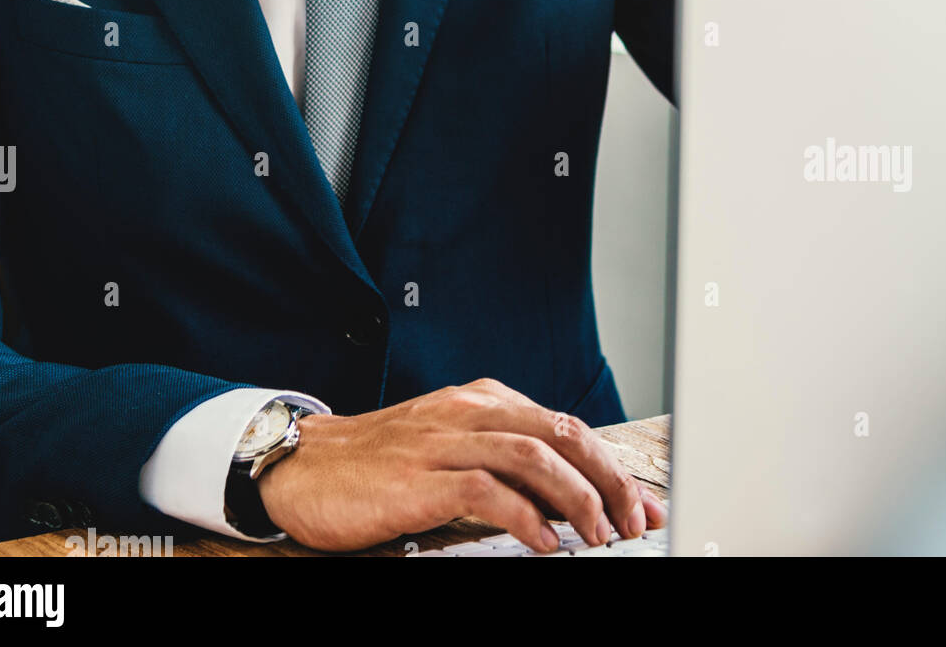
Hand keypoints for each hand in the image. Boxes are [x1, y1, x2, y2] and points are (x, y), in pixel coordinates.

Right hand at [256, 377, 667, 553]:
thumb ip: (500, 460)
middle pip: (560, 433)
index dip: (610, 465)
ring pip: (533, 456)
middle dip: (609, 479)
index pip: (564, 425)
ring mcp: (444, 440)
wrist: (303, 464)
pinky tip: (545, 545)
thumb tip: (563, 499)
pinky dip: (525, 518)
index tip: (642, 503)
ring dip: (578, 499)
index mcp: (482, 400)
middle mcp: (469, 410)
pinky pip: (486, 491)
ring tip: (601, 537)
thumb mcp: (447, 445)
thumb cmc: (378, 464)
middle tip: (636, 522)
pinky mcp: (419, 477)